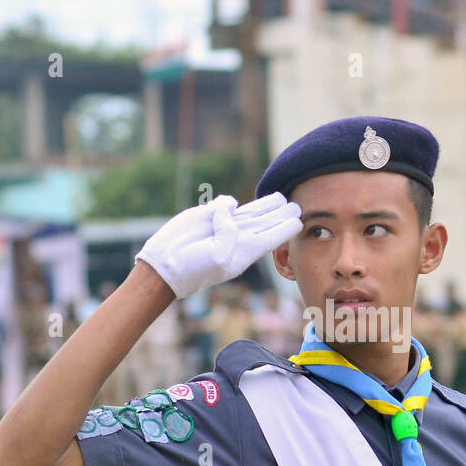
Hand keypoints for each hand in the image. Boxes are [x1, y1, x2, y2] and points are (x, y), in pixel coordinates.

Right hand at [136, 193, 301, 298]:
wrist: (165, 264)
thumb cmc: (193, 267)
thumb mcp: (218, 255)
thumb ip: (229, 231)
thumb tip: (230, 206)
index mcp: (247, 250)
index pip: (273, 236)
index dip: (287, 226)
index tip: (300, 220)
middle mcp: (239, 237)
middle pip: (266, 221)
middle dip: (282, 213)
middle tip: (297, 206)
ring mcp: (225, 226)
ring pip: (250, 211)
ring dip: (266, 204)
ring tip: (281, 198)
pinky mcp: (208, 215)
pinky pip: (224, 204)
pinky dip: (227, 204)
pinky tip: (226, 207)